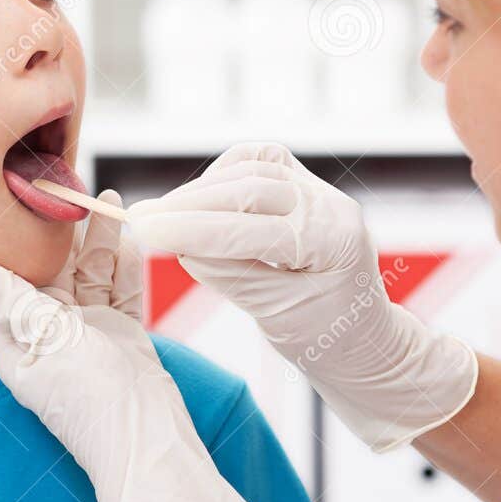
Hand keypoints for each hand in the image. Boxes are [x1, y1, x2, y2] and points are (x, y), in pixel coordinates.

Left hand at [0, 192, 260, 501]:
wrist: (146, 440)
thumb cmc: (88, 397)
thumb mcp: (44, 340)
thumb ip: (13, 299)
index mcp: (18, 342)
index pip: (11, 280)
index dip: (16, 240)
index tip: (21, 198)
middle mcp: (51, 338)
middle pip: (54, 273)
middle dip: (64, 233)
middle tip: (71, 187)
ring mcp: (90, 338)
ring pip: (92, 277)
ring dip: (100, 241)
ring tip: (104, 198)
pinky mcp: (124, 340)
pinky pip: (123, 293)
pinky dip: (127, 265)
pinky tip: (130, 234)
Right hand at [126, 143, 477, 451]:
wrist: (360, 338)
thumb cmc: (324, 337)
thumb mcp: (277, 316)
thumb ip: (230, 275)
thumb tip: (178, 243)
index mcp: (334, 243)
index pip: (251, 229)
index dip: (191, 231)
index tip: (142, 235)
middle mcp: (331, 207)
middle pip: (249, 189)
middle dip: (189, 206)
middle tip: (139, 222)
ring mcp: (319, 191)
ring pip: (250, 169)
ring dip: (200, 191)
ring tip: (160, 216)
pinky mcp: (303, 185)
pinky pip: (256, 163)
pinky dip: (221, 177)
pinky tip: (195, 200)